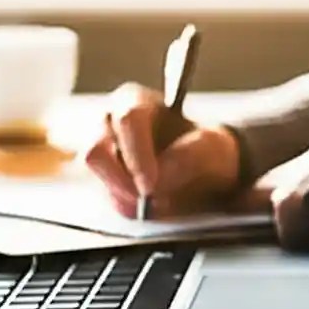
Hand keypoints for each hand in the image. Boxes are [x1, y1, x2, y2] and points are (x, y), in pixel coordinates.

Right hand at [84, 83, 241, 217]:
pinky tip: (155, 205)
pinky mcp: (105, 182)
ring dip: (129, 197)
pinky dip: (132, 207)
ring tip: (160, 202)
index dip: (137, 153)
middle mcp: (109, 124)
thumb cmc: (205, 148)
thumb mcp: (212, 146)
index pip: (127, 120)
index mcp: (135, 101)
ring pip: (101, 181)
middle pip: (96, 153)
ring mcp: (102, 154)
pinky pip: (110, 199)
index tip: (150, 184)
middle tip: (149, 201)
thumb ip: (189, 155)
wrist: (207, 169)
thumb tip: (160, 177)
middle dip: (123, 182)